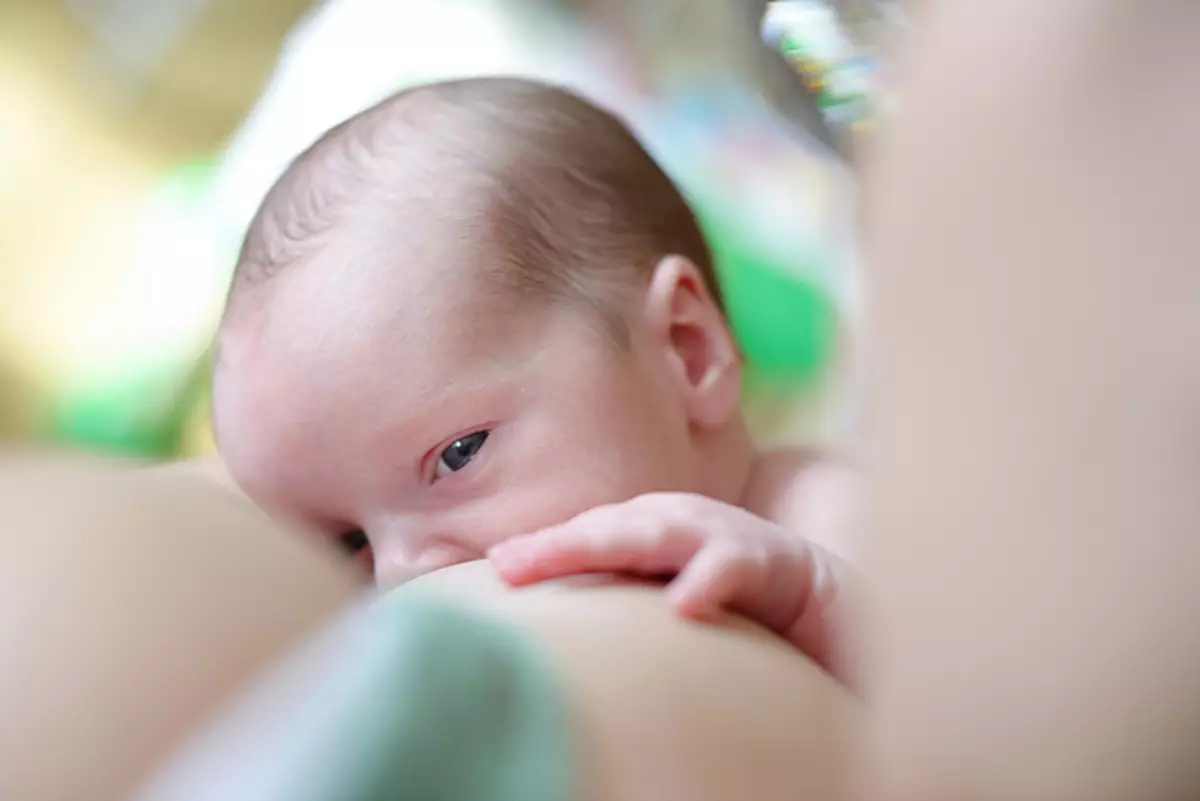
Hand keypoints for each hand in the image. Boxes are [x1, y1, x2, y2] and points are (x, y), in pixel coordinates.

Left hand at [488, 492, 853, 678]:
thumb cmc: (725, 590)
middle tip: (506, 565)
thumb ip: (616, 594)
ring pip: (658, 536)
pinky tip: (683, 606)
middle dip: (555, 544)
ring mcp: (719, 535)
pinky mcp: (767, 562)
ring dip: (610, 546)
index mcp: (647, 528)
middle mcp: (676, 523)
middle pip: (606, 531)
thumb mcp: (661, 588)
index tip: (493, 570)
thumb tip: (551, 626)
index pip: (585, 536)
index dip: (540, 549)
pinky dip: (707, 581)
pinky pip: (732, 569)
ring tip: (563, 559)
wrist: (818, 590)